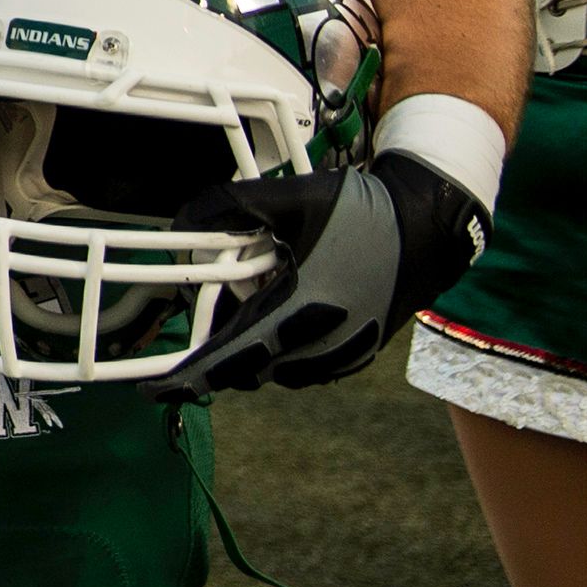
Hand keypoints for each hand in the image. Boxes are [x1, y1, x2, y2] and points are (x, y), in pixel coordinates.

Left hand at [151, 148, 490, 397]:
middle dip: (211, 366)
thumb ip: (231, 204)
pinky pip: (303, 369)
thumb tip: (183, 220)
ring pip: (275, 372)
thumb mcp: (292, 195)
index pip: (234, 354)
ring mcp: (344, 352)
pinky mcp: (358, 354)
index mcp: (305, 306)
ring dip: (247, 355)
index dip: (191, 376)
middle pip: (249, 370)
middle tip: (184, 351)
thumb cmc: (363, 211)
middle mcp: (325, 340)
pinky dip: (278, 355)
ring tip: (239, 316)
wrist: (432, 228)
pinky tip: (275, 322)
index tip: (154, 391)